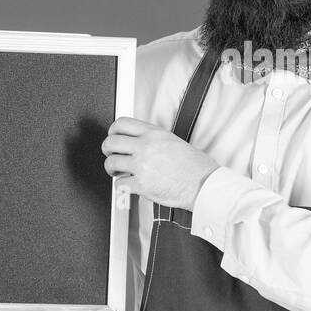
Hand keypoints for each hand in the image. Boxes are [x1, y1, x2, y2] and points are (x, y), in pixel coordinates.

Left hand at [101, 117, 219, 209]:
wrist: (203, 185)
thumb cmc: (196, 167)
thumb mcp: (174, 142)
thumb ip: (154, 140)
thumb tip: (139, 143)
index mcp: (155, 134)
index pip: (122, 123)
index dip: (112, 131)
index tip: (113, 137)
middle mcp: (146, 146)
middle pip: (111, 142)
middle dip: (107, 150)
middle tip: (111, 155)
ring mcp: (142, 165)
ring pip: (111, 162)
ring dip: (111, 168)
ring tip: (118, 172)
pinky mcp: (141, 184)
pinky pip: (119, 184)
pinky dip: (122, 187)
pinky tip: (129, 186)